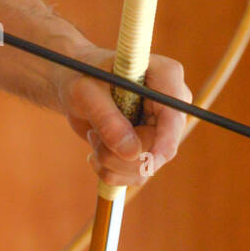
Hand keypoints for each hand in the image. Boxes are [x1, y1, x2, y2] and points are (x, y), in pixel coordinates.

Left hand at [59, 49, 190, 188]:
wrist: (75, 84)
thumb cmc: (80, 75)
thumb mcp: (85, 92)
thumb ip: (106, 119)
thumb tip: (131, 153)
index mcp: (165, 76)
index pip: (174, 114)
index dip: (165, 140)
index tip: (147, 161)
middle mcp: (171, 104)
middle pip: (161, 148)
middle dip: (121, 154)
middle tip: (92, 137)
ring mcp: (163, 129)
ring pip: (145, 167)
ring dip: (110, 161)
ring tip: (93, 135)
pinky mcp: (151, 148)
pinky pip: (136, 175)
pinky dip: (110, 170)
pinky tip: (97, 149)